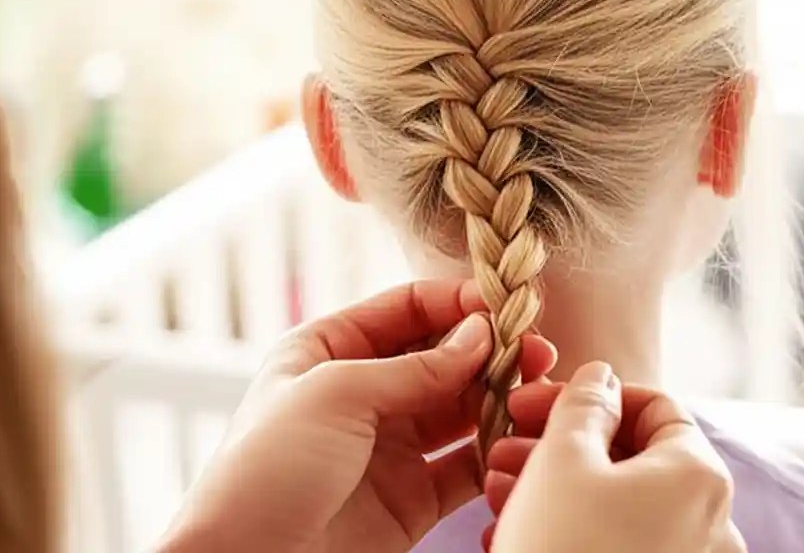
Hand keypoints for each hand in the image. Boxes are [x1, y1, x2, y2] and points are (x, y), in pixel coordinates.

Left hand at [159, 280, 556, 552]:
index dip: (455, 303)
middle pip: (440, 359)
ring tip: (539, 391)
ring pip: (460, 411)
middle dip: (489, 352)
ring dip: (500, 399)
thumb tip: (481, 334)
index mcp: (325, 352)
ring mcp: (387, 447)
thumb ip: (415, 366)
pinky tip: (520, 439)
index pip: (404, 310)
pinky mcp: (410, 500)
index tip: (504, 306)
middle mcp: (360, 394)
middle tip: (536, 351)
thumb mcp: (334, 394)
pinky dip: (496, 453)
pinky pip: (465, 467)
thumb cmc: (265, 470)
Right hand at [483, 362, 744, 552]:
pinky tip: (512, 532)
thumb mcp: (562, 459)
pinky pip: (617, 547)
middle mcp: (709, 522)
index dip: (591, 395)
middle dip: (558, 445)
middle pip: (631, 458)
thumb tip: (600, 377)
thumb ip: (583, 404)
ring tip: (496, 491)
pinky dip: (571, 530)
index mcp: (698, 473)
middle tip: (504, 447)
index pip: (655, 406)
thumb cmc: (563, 549)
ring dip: (553, 487)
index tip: (537, 403)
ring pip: (617, 505)